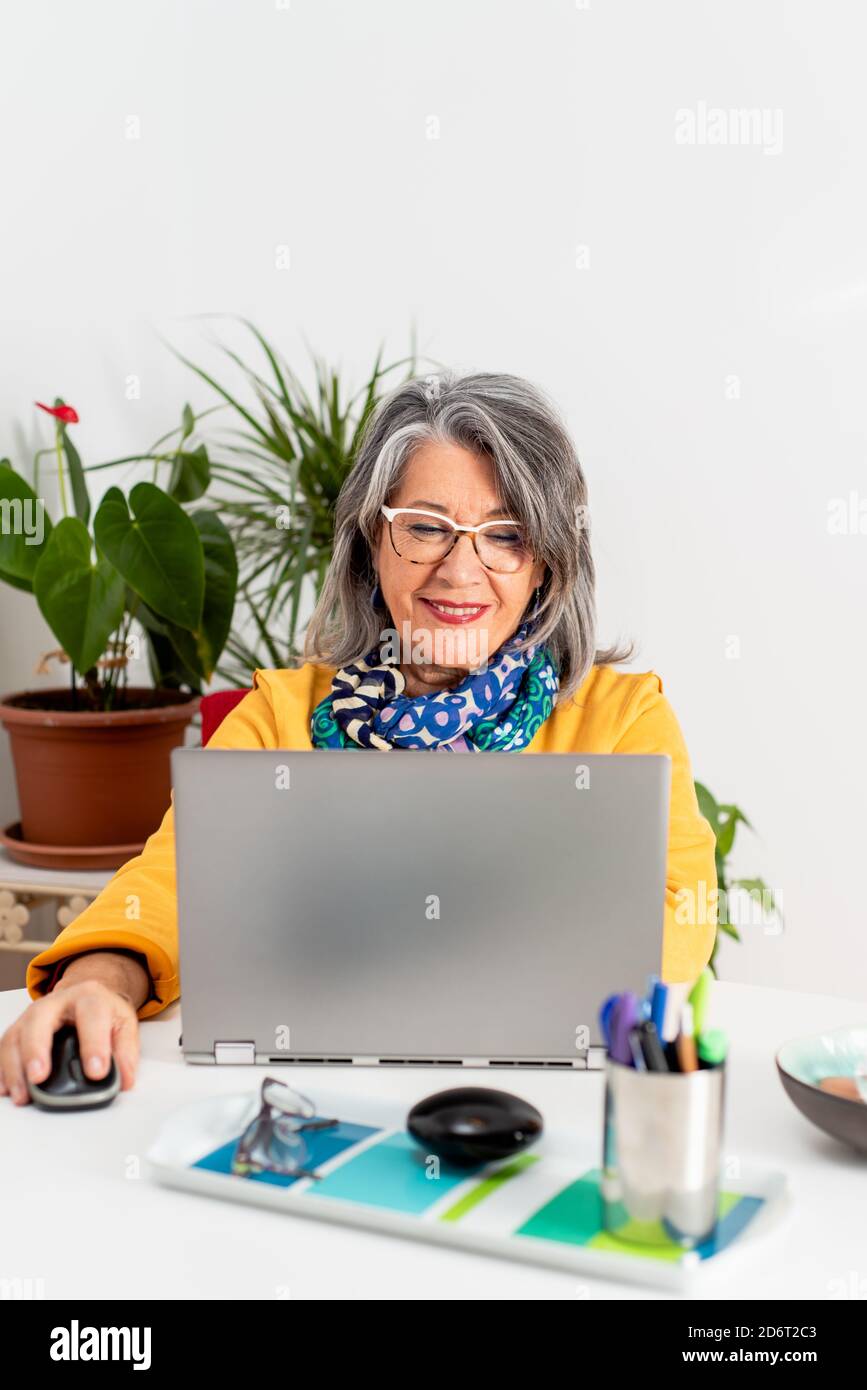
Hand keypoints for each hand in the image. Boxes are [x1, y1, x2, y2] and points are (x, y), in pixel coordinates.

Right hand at [0, 951, 147, 1105]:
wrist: (87, 997)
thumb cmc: (104, 1012)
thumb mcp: (124, 1024)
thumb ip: (126, 1051)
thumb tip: (124, 1079)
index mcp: (89, 997)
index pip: (91, 1016)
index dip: (94, 1045)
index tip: (96, 1072)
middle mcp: (56, 1001)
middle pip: (39, 1019)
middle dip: (36, 1049)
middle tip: (39, 1077)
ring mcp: (33, 1014)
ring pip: (16, 1036)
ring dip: (15, 1067)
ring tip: (23, 1094)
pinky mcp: (19, 1029)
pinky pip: (5, 1048)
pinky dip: (4, 1070)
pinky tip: (7, 1089)